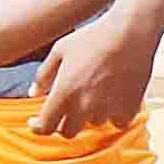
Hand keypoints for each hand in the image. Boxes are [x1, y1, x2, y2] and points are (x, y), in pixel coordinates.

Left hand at [27, 16, 157, 137]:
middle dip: (64, 123)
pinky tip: (113, 99)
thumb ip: (43, 75)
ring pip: (93, 124)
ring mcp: (107, 109)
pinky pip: (117, 122)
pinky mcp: (129, 109)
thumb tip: (33, 93)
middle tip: (67, 110)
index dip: (39, 127)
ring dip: (90, 115)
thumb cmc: (94, 37)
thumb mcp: (60, 50)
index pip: (46, 126)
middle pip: (68, 132)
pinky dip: (114, 115)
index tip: (37, 123)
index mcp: (64, 92)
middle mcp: (84, 105)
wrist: (130, 31)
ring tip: (96, 93)